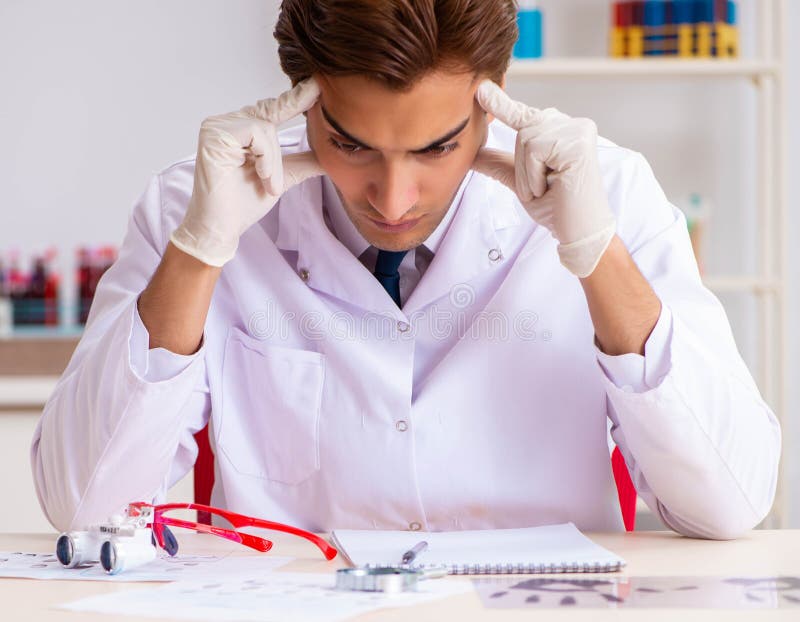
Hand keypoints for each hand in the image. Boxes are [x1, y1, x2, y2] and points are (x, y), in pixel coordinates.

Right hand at [171, 78, 323, 266]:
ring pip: (264, 125)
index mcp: (243, 128)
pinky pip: (254, 132)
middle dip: (277, 155)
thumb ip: (303, 162)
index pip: (274, 108)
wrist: (223, 228)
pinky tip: (257, 175)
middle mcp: (228, 121)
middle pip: (271, 116)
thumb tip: (330, 155)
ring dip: (272, 161)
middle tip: (271, 183)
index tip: (317, 84)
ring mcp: (217, 125)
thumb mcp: (282, 178)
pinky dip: (264, 157)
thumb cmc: (244, 204)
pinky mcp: (213, 134)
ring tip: (265, 184)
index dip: (295, 97)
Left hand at [472, 80, 615, 277]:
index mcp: (558, 130)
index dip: (501, 103)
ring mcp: (577, 130)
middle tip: (543, 187)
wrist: (578, 231)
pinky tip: (553, 185)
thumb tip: (471, 154)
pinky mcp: (578, 141)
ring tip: (548, 187)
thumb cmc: (554, 207)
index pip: (523, 115)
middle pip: (522, 129)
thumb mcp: (520, 181)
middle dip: (523, 166)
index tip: (481, 89)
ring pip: (527, 139)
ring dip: (528, 174)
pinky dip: (536, 175)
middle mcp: (571, 124)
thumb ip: (498, 163)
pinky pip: (536, 150)